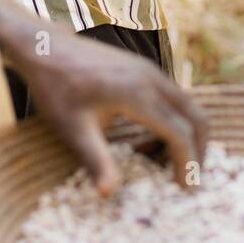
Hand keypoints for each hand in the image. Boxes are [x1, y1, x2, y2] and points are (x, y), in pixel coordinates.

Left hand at [20, 28, 207, 197]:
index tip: (186, 191)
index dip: (188, 163)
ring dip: (185, 136)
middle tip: (187, 180)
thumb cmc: (55, 89)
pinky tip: (146, 141)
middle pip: (196, 117)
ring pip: (187, 107)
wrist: (45, 47)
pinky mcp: (145, 70)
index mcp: (138, 94)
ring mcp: (151, 71)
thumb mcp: (71, 129)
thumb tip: (108, 194)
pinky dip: (173, 123)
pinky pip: (173, 99)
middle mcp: (152, 79)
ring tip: (159, 164)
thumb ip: (95, 160)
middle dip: (198, 151)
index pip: (180, 132)